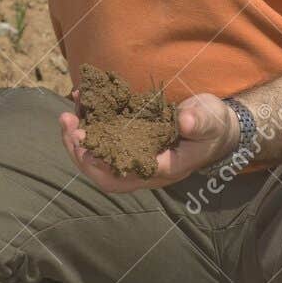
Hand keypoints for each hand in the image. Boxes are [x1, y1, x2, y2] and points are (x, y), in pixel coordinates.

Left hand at [59, 91, 240, 193]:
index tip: (89, 147)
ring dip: (79, 145)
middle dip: (83, 156)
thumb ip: (200, 121)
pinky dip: (87, 129)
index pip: (132, 174)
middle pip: (108, 177)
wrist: (214, 126)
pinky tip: (79, 105)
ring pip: (100, 165)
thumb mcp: (211, 119)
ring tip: (66, 118)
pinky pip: (102, 146)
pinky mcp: (129, 146)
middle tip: (70, 128)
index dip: (108, 164)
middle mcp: (147, 170)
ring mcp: (136, 159)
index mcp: (167, 168)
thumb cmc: (212, 124)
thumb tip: (186, 121)